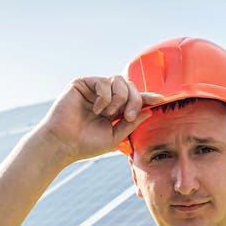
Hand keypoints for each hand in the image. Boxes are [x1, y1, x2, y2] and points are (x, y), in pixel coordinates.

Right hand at [38, 75, 164, 163]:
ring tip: (108, 115)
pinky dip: (104, 97)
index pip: (134, 99)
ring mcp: (94, 89)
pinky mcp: (83, 83)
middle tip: (129, 116)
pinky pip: (103, 82)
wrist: (63, 144)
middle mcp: (105, 97)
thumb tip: (149, 112)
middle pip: (130, 87)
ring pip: (119, 81)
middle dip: (134, 100)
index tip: (161, 100)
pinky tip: (97, 110)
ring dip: (119, 99)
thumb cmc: (86, 144)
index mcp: (114, 109)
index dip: (147, 97)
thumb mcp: (115, 137)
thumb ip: (131, 124)